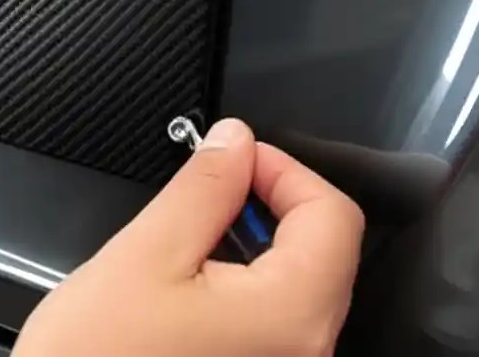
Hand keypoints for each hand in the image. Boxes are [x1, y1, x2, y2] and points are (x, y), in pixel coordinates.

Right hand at [12, 119, 363, 356]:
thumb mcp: (145, 252)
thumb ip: (203, 188)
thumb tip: (234, 142)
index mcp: (289, 316)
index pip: (333, 216)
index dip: (284, 170)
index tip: (235, 156)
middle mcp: (303, 352)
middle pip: (326, 250)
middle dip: (272, 203)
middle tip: (213, 184)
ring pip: (302, 284)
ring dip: (258, 243)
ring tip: (194, 233)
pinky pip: (277, 319)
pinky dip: (248, 284)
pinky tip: (196, 280)